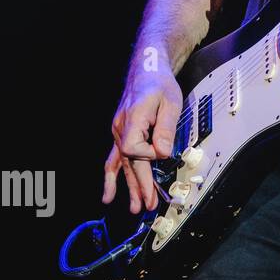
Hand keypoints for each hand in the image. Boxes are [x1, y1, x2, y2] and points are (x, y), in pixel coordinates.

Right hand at [103, 66, 181, 213]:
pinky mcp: (120, 135)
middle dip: (140, 186)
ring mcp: (118, 133)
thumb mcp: (171, 102)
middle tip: (148, 205)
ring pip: (123, 165)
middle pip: (130, 163)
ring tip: (134, 207)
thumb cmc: (159, 84)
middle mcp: (120, 128)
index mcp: (132, 119)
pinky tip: (109, 194)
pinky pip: (115, 160)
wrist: (147, 71)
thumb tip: (163, 153)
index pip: (135, 148)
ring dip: (129, 187)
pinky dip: (113, 177)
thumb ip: (166, 129)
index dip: (150, 154)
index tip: (162, 150)